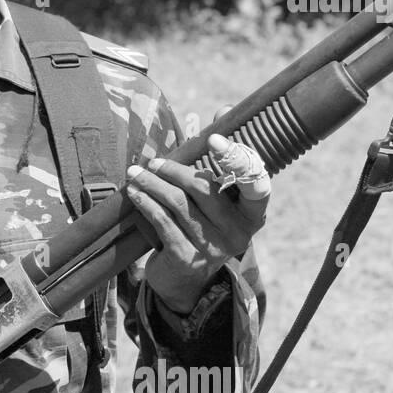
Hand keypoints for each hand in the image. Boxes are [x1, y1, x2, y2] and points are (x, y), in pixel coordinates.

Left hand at [125, 117, 270, 313]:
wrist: (184, 281)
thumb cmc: (200, 226)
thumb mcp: (211, 197)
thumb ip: (216, 157)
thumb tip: (220, 111)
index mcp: (253, 214)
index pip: (257, 183)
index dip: (237, 158)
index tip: (213, 139)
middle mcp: (239, 232)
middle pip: (205, 189)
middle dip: (175, 170)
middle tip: (153, 161)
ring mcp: (214, 248)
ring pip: (178, 204)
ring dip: (152, 184)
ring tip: (135, 173)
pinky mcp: (187, 258)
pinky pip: (163, 221)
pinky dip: (146, 203)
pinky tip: (135, 193)